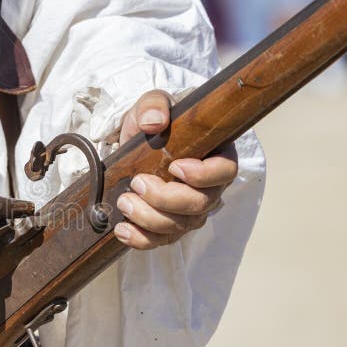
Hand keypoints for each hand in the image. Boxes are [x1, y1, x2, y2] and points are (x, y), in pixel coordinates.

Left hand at [113, 90, 237, 249]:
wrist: (133, 144)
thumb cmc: (152, 122)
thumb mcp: (151, 105)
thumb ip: (154, 106)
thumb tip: (154, 122)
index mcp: (216, 156)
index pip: (224, 172)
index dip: (203, 175)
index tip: (175, 167)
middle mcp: (208, 189)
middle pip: (199, 205)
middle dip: (165, 199)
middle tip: (137, 183)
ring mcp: (190, 212)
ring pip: (179, 226)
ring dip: (149, 218)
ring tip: (123, 202)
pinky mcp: (168, 227)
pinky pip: (160, 241)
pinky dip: (141, 239)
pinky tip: (122, 230)